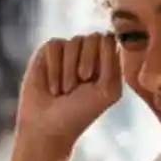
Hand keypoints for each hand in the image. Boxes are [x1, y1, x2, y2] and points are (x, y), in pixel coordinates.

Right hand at [16, 34, 121, 155]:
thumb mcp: (107, 90)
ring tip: (64, 91)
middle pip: (93, 37)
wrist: (47, 127)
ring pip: (74, 42)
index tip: (94, 80)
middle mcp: (88, 54)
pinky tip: (52, 87)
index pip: (110, 40)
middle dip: (85, 62)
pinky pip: (55, 45)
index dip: (102, 57)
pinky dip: (54, 69)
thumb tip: (107, 34)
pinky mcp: (48, 52)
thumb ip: (113, 62)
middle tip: (79, 86)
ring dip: (68, 71)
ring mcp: (68, 51)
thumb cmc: (80, 113)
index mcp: (107, 63)